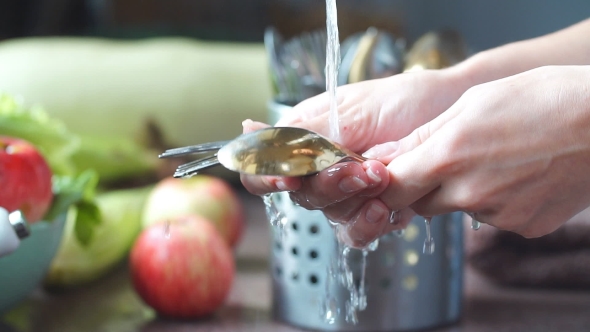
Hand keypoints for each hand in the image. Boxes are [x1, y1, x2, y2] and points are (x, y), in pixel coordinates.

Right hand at [241, 69, 465, 246]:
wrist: (453, 114)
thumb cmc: (403, 102)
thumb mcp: (351, 110)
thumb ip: (303, 131)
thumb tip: (248, 131)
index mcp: (303, 139)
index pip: (262, 168)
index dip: (267, 177)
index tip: (290, 176)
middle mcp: (319, 169)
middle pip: (300, 196)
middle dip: (331, 185)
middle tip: (366, 167)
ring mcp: (347, 193)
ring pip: (330, 216)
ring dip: (356, 203)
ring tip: (386, 180)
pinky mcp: (373, 209)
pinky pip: (357, 233)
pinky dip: (371, 224)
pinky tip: (391, 208)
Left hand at [371, 65, 589, 237]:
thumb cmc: (544, 98)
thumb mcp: (474, 102)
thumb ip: (423, 135)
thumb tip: (383, 157)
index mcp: (449, 158)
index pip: (392, 189)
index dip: (386, 183)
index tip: (390, 173)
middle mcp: (469, 194)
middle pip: (422, 204)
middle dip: (424, 187)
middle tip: (448, 159)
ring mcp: (500, 215)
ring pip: (460, 209)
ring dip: (464, 191)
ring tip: (497, 159)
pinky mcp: (525, 227)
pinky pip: (495, 217)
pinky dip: (498, 200)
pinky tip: (519, 175)